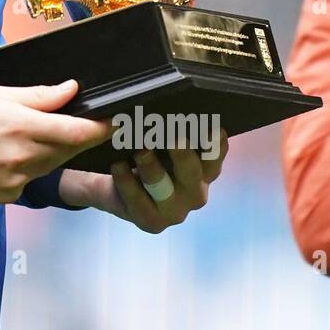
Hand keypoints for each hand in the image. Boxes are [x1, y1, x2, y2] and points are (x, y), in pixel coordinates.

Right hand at [0, 80, 112, 202]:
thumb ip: (38, 97)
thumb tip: (70, 90)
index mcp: (22, 127)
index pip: (77, 132)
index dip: (101, 128)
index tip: (114, 120)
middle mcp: (23, 157)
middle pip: (69, 150)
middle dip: (79, 137)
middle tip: (80, 123)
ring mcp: (16, 180)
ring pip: (51, 164)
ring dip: (55, 150)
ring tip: (33, 134)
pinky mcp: (7, 196)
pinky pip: (31, 178)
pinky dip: (30, 165)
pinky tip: (8, 154)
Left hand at [59, 130, 228, 231]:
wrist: (114, 184)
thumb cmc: (144, 154)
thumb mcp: (159, 141)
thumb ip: (170, 129)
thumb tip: (169, 106)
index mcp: (204, 170)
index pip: (215, 156)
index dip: (215, 144)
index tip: (212, 128)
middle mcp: (195, 192)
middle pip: (193, 173)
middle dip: (183, 154)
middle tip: (173, 137)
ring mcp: (175, 211)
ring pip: (164, 188)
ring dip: (152, 167)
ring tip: (140, 150)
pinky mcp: (152, 222)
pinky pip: (138, 201)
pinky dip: (126, 181)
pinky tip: (118, 165)